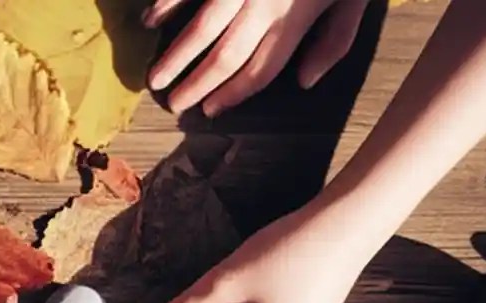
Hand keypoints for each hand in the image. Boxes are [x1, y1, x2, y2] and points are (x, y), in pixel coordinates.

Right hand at [143, 0, 369, 115]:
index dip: (234, 95)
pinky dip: (166, 4)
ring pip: (201, 28)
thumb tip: (304, 82)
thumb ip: (334, 41)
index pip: (261, 69)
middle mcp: (265, 4)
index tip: (212, 111)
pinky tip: (151, 21)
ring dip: (175, 56)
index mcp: (298, 17)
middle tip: (174, 105)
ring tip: (154, 79)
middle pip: (226, 57)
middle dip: (197, 86)